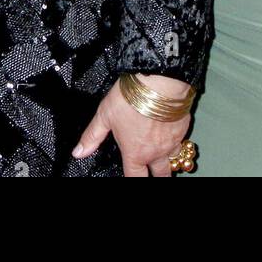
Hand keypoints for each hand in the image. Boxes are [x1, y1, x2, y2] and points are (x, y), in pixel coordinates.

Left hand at [72, 74, 190, 175]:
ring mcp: (172, 141)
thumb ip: (92, 136)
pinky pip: (181, 140)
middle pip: (161, 175)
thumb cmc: (130, 99)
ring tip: (163, 155)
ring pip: (173, 159)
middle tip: (155, 174)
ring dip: (169, 159)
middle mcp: (156, 152)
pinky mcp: (183, 128)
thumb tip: (78, 153)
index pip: (135, 178)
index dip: (134, 180)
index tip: (134, 177)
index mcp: (135, 153)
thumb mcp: (104, 116)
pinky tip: (170, 131)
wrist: (158, 82)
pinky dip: (176, 139)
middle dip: (158, 177)